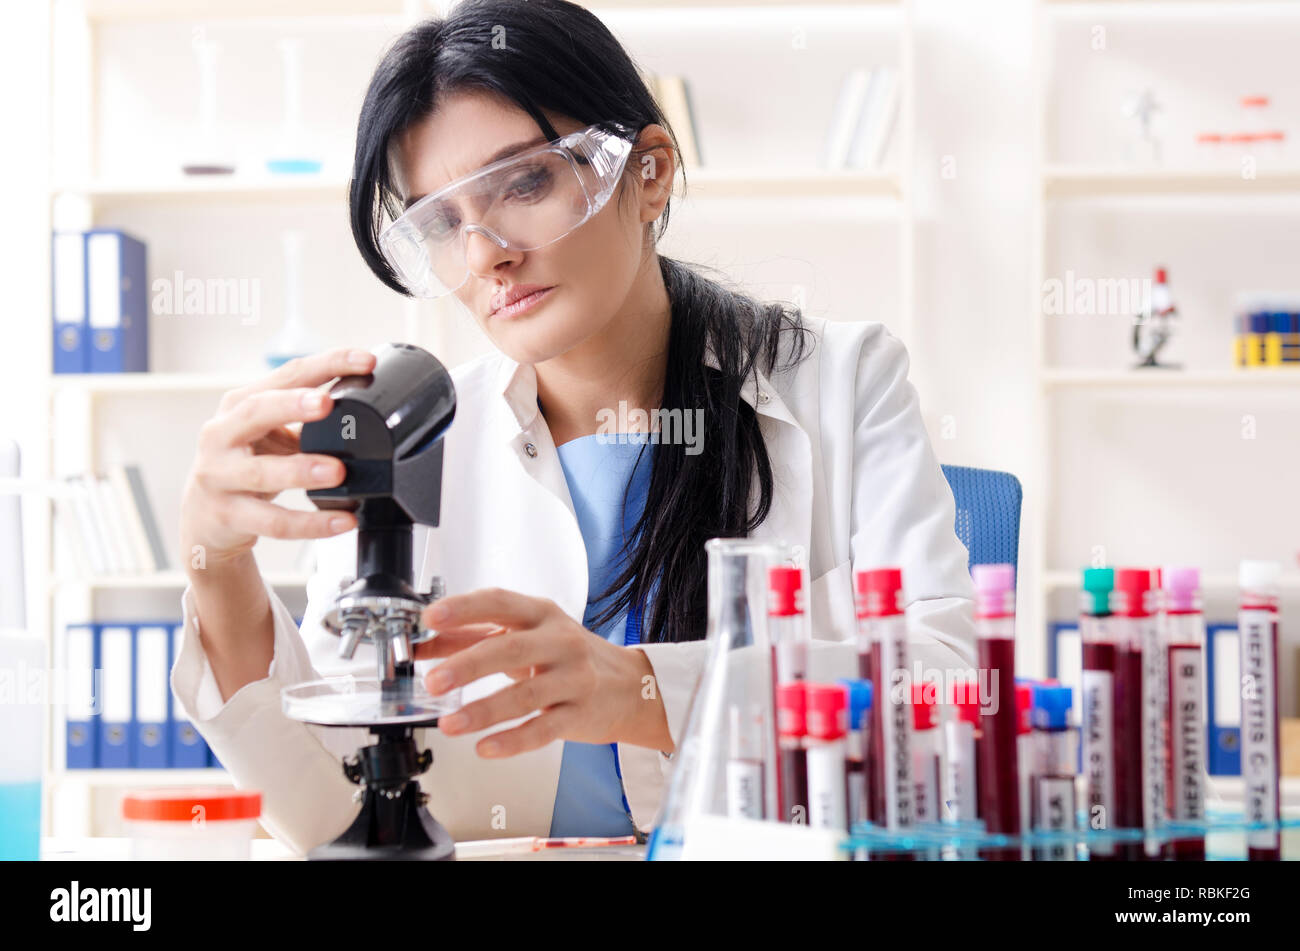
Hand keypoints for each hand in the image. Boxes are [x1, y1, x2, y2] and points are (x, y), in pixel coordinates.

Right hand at [179, 347, 376, 567]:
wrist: (204, 519)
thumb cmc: (244, 466)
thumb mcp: (270, 434)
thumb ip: (305, 418)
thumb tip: (365, 402)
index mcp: (240, 405)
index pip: (287, 375)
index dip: (327, 364)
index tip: (365, 361)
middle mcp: (222, 434)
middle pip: (256, 411)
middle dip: (292, 404)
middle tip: (328, 403)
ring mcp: (219, 475)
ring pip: (261, 472)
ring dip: (301, 471)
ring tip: (338, 472)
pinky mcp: (227, 515)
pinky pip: (272, 522)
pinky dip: (310, 523)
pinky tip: (341, 521)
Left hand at [415, 587, 671, 757]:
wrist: (630, 686)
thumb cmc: (570, 656)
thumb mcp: (526, 635)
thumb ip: (473, 637)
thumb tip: (422, 646)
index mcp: (541, 615)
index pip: (499, 602)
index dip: (464, 609)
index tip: (431, 618)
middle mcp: (559, 642)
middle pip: (510, 649)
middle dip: (467, 665)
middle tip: (434, 681)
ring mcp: (573, 678)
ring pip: (525, 695)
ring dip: (482, 711)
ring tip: (450, 724)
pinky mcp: (579, 714)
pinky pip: (543, 729)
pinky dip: (512, 740)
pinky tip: (486, 748)